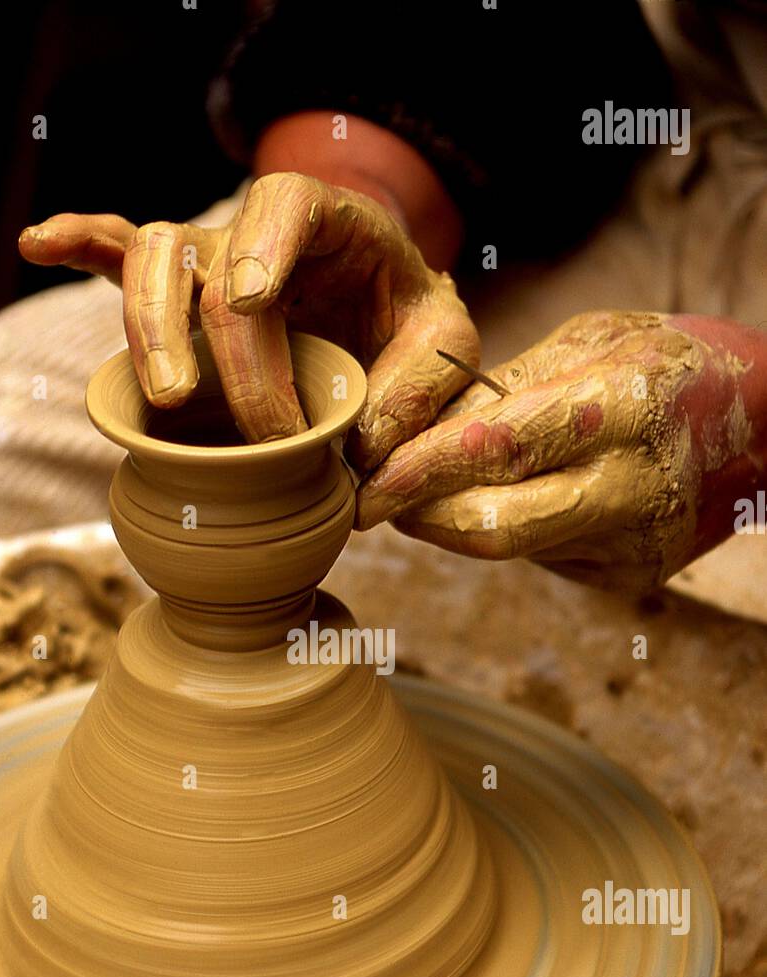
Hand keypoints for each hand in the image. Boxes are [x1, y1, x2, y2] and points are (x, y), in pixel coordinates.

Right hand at [19, 174, 478, 463]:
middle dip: (210, 344)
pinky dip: (78, 246)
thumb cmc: (413, 327)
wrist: (388, 320)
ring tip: (163, 393)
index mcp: (333, 222)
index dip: (263, 245)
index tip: (253, 303)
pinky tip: (39, 246)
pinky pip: (116, 253)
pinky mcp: (181, 293)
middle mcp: (258, 236)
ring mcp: (211, 259)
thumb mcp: (448, 352)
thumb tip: (360, 455)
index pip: (287, 204)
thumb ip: (421, 392)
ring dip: (146, 327)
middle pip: (207, 262)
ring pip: (151, 262)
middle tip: (231, 419)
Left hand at [356, 311, 766, 592]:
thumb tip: (420, 430)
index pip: (495, 450)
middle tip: (378, 499)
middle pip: (494, 527)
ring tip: (427, 492)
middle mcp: (629, 486)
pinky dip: (508, 529)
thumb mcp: (592, 341)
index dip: (420, 469)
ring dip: (455, 523)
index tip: (367, 479)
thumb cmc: (668, 362)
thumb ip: (507, 389)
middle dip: (422, 516)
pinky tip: (508, 500)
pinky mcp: (627, 575)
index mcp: (619, 409)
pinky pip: (541, 556)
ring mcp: (631, 542)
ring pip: (510, 549)